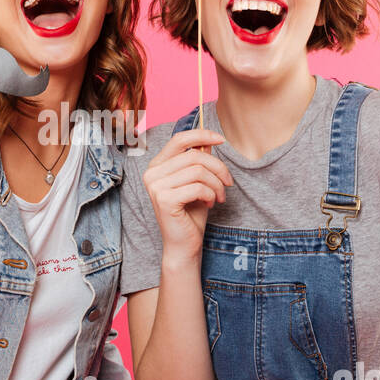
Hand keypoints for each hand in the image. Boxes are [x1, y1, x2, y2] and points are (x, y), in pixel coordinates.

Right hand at [141, 129, 232, 260]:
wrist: (184, 244)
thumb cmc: (191, 213)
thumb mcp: (198, 182)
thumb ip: (199, 161)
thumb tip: (209, 141)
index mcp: (157, 165)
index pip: (179, 139)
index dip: (202, 135)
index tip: (222, 139)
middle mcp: (152, 173)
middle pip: (194, 156)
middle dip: (218, 168)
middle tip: (228, 183)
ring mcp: (155, 186)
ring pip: (198, 171)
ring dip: (216, 184)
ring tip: (219, 196)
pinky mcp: (164, 199)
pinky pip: (198, 187)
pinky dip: (211, 195)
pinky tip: (210, 204)